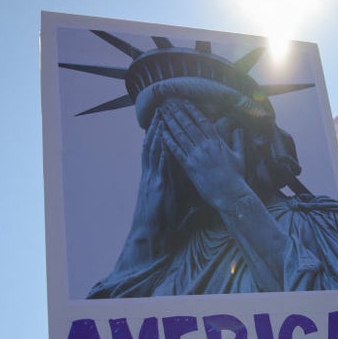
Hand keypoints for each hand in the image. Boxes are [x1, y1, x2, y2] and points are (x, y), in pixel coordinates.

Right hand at [120, 113, 185, 257]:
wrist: (151, 231)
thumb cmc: (162, 214)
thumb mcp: (169, 192)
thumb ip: (175, 178)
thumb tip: (186, 167)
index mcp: (156, 173)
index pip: (158, 148)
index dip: (161, 131)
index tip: (166, 116)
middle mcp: (152, 172)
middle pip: (154, 144)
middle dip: (157, 126)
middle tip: (162, 108)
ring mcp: (152, 178)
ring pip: (152, 151)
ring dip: (156, 134)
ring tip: (160, 117)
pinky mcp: (155, 186)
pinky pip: (157, 166)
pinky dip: (160, 152)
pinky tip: (164, 141)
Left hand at [158, 97, 250, 209]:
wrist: (230, 194)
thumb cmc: (236, 177)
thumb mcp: (240, 156)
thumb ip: (238, 141)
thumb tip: (238, 129)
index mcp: (217, 141)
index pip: (202, 121)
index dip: (191, 110)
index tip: (183, 101)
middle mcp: (205, 146)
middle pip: (188, 125)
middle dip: (177, 112)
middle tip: (167, 102)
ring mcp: (196, 156)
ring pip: (180, 135)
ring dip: (170, 122)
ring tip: (162, 112)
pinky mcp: (190, 167)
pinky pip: (176, 152)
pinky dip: (169, 142)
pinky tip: (161, 133)